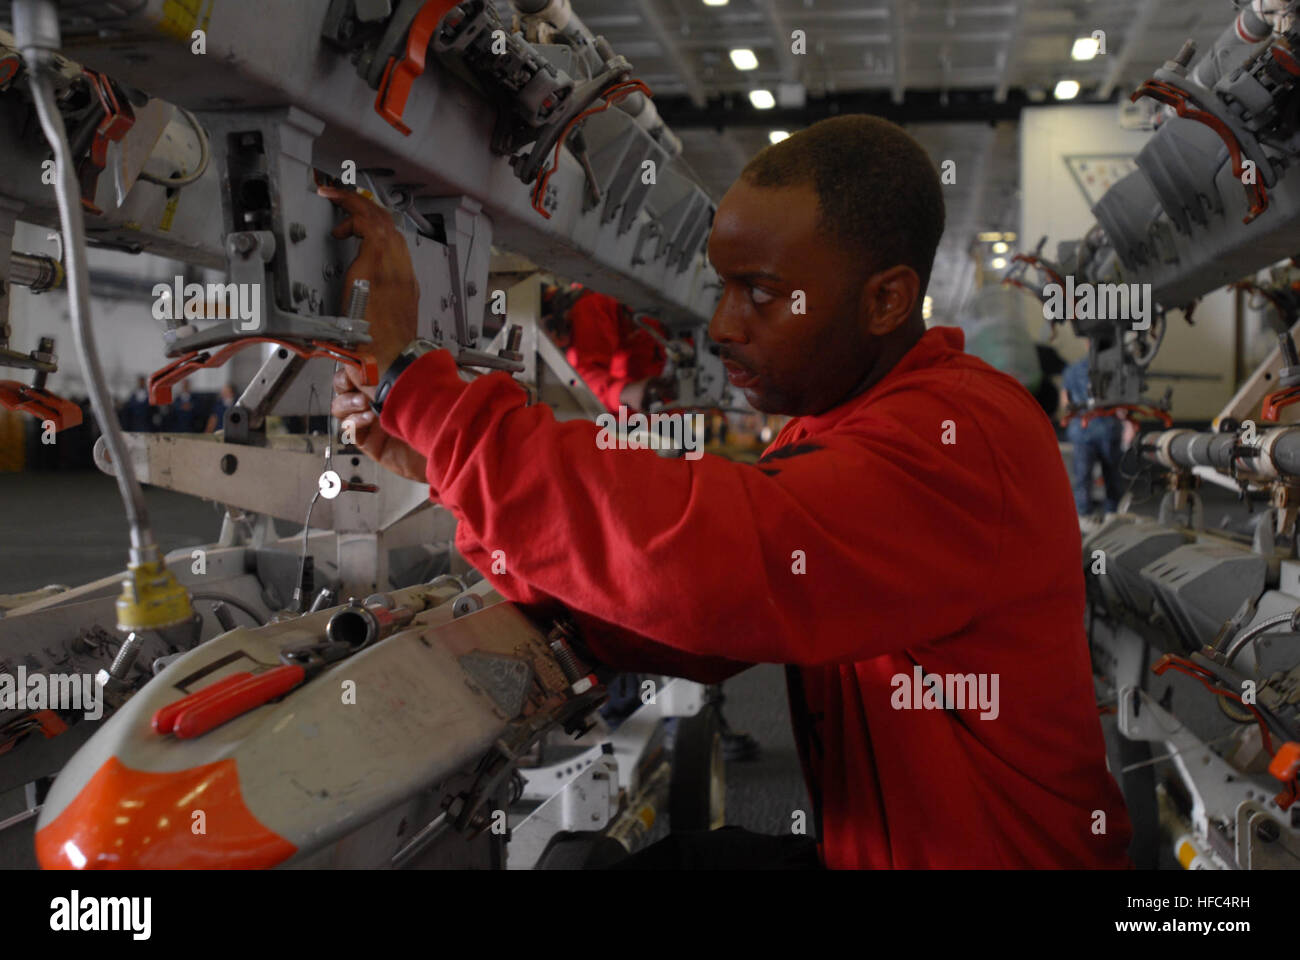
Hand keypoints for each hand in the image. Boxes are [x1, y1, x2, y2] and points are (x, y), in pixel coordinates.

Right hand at [318, 185, 418, 372]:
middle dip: (360, 205)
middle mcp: (398, 266)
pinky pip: (396, 250)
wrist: (391, 362)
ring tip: (349, 225)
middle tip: (340, 201)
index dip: (348, 204)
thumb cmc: (368, 339)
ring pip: (393, 233)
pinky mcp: (407, 287)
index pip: (369, 218)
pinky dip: (379, 240)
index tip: (331, 198)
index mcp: (381, 264)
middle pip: (384, 220)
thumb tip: (353, 232)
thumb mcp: (350, 293)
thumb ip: (354, 257)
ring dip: (370, 222)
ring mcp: (405, 276)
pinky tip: (366, 249)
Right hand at [331, 365, 427, 482]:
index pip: (354, 370)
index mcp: (384, 380)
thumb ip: (379, 365)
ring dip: (348, 403)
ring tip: (364, 403)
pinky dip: (354, 423)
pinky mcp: (371, 442)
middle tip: (356, 384)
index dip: (348, 368)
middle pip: (343, 388)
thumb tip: (357, 355)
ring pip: (341, 410)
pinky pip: (350, 432)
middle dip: (345, 384)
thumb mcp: (404, 377)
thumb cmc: (432, 404)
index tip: (351, 365)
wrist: (443, 437)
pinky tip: (367, 418)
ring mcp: (372, 420)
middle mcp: (376, 399)